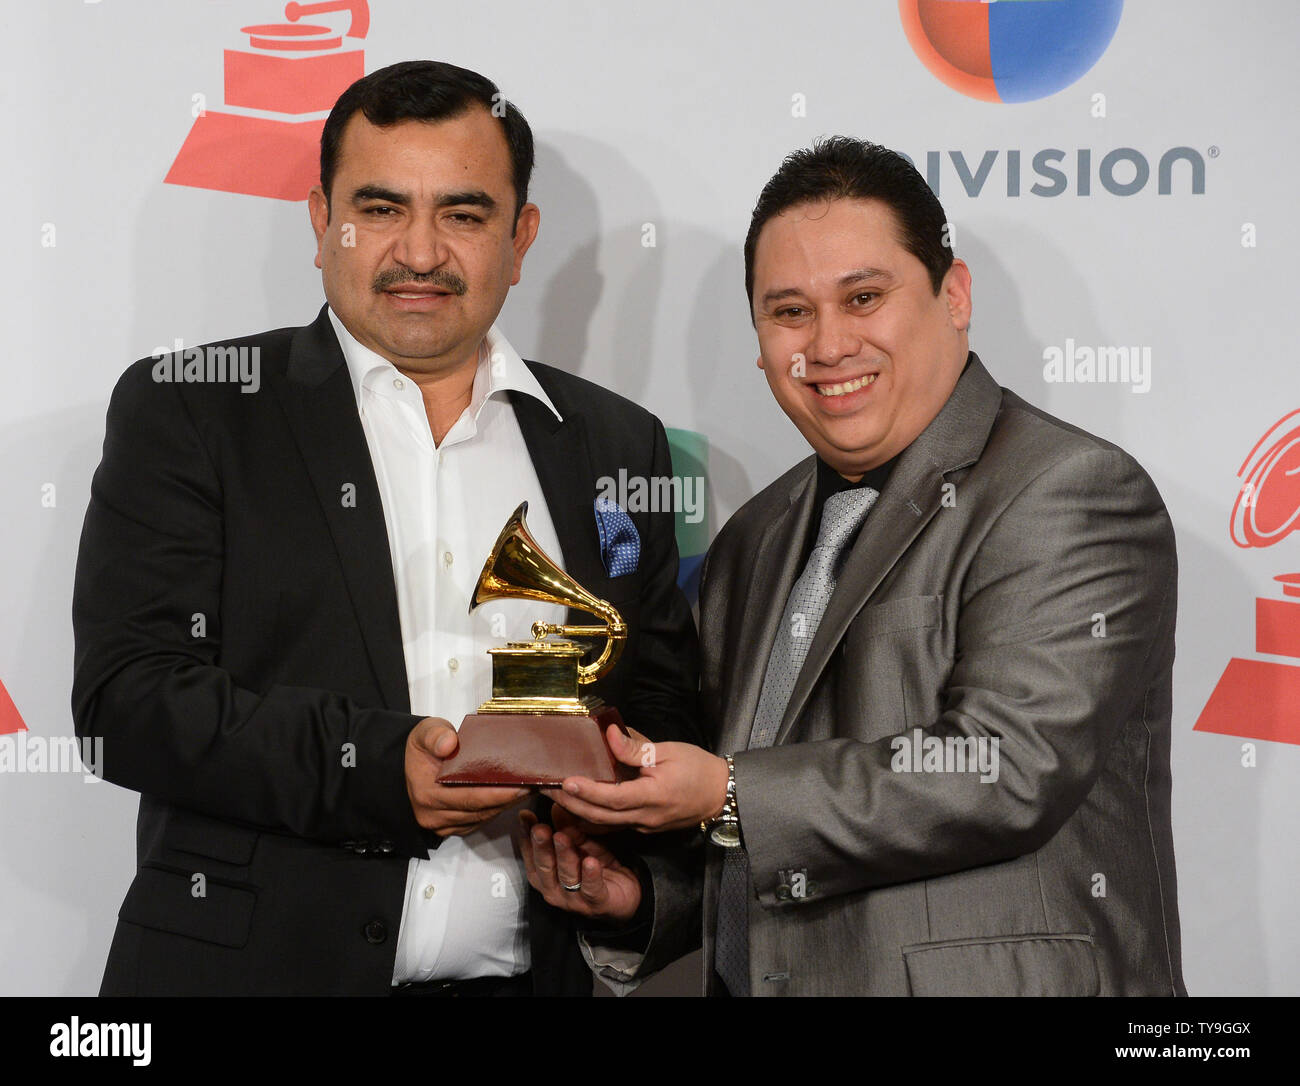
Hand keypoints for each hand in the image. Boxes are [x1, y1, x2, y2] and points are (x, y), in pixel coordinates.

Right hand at [405, 717, 528, 835]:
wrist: (407, 766)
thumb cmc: (422, 749)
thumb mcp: (424, 732)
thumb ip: (436, 735)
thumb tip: (449, 743)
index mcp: (427, 792)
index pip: (469, 796)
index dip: (498, 792)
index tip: (522, 784)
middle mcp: (433, 814)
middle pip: (479, 810)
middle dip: (509, 798)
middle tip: (535, 784)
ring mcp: (443, 824)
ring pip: (482, 818)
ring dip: (506, 804)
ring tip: (529, 787)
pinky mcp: (452, 827)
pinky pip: (479, 821)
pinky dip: (496, 809)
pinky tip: (512, 796)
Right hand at [518, 806, 642, 922]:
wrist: (624, 894)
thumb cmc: (596, 867)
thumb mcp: (581, 843)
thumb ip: (568, 828)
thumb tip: (556, 806)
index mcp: (545, 874)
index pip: (531, 855)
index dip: (526, 836)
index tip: (525, 816)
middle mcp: (554, 889)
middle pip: (545, 867)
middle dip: (542, 847)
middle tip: (540, 829)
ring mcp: (574, 900)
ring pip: (567, 877)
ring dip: (564, 856)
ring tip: (562, 838)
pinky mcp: (597, 904)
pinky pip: (592, 889)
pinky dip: (590, 876)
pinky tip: (590, 862)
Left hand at [543, 725, 728, 832]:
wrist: (721, 795)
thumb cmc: (698, 769)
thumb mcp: (669, 751)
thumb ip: (636, 747)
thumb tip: (607, 734)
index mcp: (653, 796)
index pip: (613, 798)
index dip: (588, 791)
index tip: (566, 782)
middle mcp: (645, 817)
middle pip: (601, 816)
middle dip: (572, 805)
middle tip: (548, 790)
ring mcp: (643, 826)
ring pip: (604, 824)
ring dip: (578, 813)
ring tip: (557, 798)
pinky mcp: (643, 827)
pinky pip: (613, 826)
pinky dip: (592, 819)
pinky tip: (577, 809)